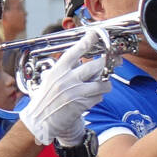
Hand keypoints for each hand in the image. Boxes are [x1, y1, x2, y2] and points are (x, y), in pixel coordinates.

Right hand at [19, 30, 110, 146]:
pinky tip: (92, 99)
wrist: (40, 122)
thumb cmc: (46, 100)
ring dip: (105, 85)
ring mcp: (74, 92)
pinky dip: (98, 98)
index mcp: (57, 71)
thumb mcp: (51, 80)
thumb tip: (81, 60)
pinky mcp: (81, 105)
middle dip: (108, 63)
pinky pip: (98, 97)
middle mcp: (66, 80)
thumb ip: (65, 70)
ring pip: (101, 83)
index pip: (73, 53)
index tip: (95, 34)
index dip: (85, 42)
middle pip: (95, 66)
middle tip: (116, 61)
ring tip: (102, 86)